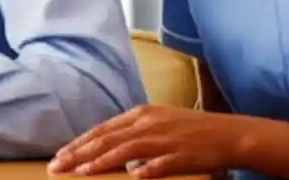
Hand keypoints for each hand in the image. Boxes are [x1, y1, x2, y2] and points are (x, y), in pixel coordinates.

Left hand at [48, 105, 247, 177]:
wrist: (230, 134)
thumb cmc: (191, 130)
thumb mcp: (157, 123)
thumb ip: (132, 133)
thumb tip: (106, 146)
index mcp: (140, 115)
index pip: (102, 130)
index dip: (79, 143)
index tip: (60, 155)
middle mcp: (148, 124)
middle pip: (106, 139)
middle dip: (79, 154)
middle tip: (58, 166)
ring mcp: (165, 139)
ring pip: (125, 150)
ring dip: (100, 162)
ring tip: (80, 173)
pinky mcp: (182, 155)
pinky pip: (160, 164)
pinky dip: (145, 170)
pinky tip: (130, 178)